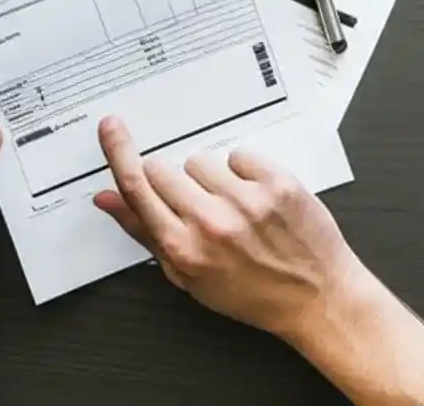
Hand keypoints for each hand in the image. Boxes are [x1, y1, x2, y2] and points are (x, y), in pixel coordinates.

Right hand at [92, 117, 365, 338]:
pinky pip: (240, 155)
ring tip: (234, 206)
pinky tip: (258, 199)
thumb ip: (145, 233)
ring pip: (202, 159)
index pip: (137, 188)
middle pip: (164, 169)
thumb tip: (107, 198)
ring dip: (211, 177)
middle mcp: (211, 222)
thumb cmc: (251, 292)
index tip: (111, 128)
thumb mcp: (188, 276)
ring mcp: (246, 200)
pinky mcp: (278, 184)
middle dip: (171, 180)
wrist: (317, 296)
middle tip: (196, 201)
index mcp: (182, 248)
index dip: (119, 153)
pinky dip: (245, 171)